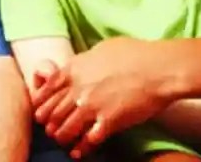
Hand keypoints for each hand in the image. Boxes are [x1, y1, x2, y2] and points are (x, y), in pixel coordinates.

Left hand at [29, 38, 178, 158]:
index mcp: (75, 68)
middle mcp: (78, 88)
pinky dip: (81, 148)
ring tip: (62, 141)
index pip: (48, 89)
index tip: (40, 110)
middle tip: (50, 129)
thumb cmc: (137, 54)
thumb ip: (86, 59)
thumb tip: (81, 64)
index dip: (41, 102)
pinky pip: (88, 140)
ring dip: (62, 137)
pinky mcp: (108, 122)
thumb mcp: (103, 48)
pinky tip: (79, 152)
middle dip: (49, 123)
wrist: (160, 69)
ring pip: (65, 128)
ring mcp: (92, 106)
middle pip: (53, 111)